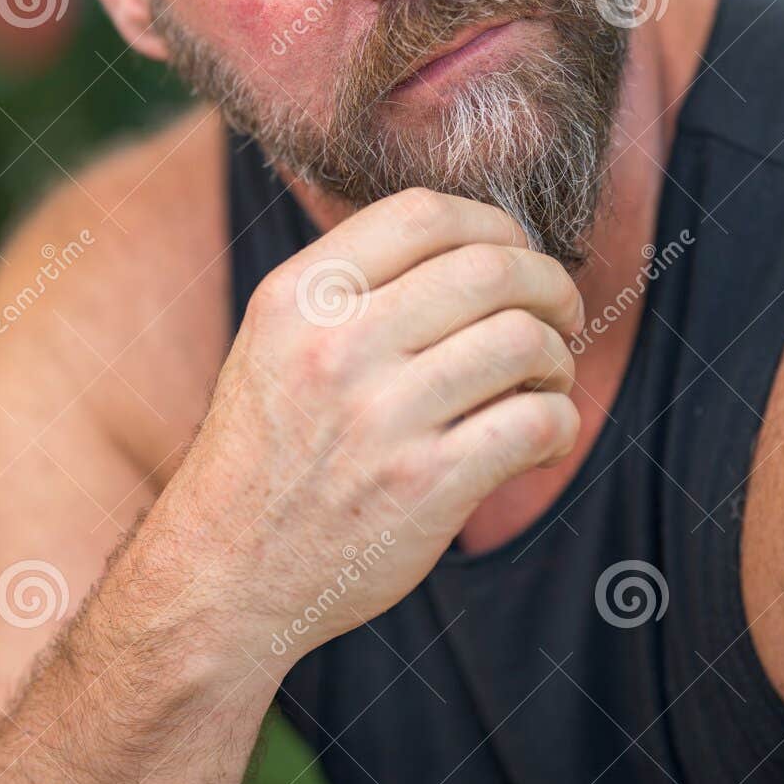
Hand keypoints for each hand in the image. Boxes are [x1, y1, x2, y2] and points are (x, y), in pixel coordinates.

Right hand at [170, 188, 583, 663]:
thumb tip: (470, 240)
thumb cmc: (266, 448)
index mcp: (301, 296)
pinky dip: (560, 422)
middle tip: (560, 312)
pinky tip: (543, 437)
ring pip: (523, 341)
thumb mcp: (276, 338)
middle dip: (549, 285)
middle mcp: (338, 345)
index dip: (493, 223)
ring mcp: (383, 416)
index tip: (516, 254)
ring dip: (557, 357)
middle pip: (490, 269)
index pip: (424, 213)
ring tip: (547, 381)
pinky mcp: (426, 484)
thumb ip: (354, 282)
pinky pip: (535, 422)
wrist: (223, 570)